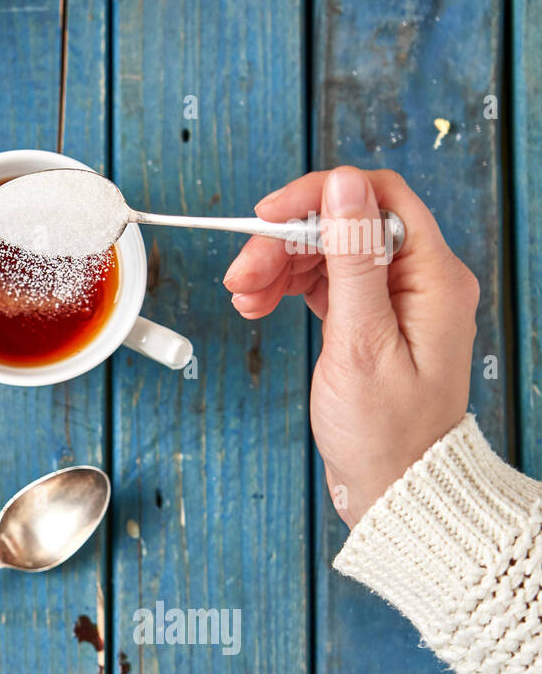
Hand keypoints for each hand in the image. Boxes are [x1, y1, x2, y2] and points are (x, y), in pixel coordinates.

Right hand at [222, 166, 477, 525]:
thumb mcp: (361, 342)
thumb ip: (353, 258)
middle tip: (241, 275)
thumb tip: (344, 185)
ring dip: (278, 265)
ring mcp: (393, 299)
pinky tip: (258, 303)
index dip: (318, 197)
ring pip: (327, 251)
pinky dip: (287, 286)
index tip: (267, 217)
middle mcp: (418, 280)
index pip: (377, 198)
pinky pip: (324, 281)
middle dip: (285, 242)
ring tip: (243, 297)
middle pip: (343, 224)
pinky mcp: (369, 318)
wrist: (394, 489)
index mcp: (433, 277)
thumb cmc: (386, 432)